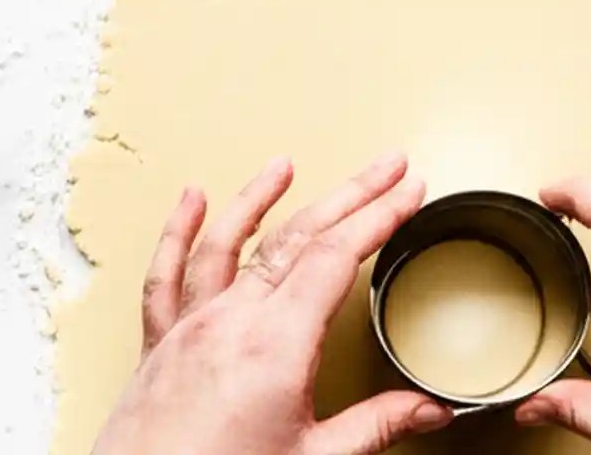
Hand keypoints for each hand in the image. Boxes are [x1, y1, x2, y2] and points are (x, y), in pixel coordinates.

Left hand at [92, 153, 453, 454]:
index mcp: (276, 345)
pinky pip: (167, 277)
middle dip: (350, 194)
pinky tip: (191, 201)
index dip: (380, 217)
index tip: (409, 191)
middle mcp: (230, 323)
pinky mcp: (159, 347)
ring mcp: (190, 329)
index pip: (339, 257)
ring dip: (261, 198)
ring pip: (230, 243)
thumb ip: (376, 426)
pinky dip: (178, 232)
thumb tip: (430, 409)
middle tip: (386, 165)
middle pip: (298, 237)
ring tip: (285, 165)